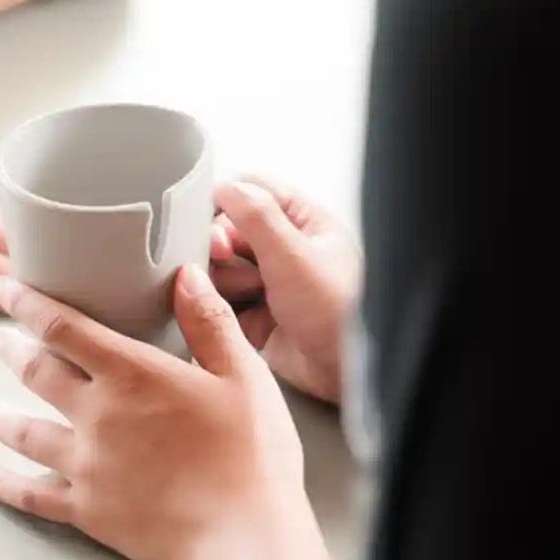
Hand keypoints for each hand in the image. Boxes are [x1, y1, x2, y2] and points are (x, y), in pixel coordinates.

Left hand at [0, 267, 350, 559]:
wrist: (247, 537)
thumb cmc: (253, 456)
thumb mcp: (244, 376)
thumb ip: (209, 322)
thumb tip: (184, 275)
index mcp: (132, 375)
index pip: (63, 327)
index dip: (26, 303)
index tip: (4, 287)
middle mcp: (96, 416)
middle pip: (35, 373)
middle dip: (11, 351)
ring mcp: (86, 465)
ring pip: (21, 432)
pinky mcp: (86, 510)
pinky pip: (30, 494)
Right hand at [210, 179, 361, 403]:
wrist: (344, 371)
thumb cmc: (340, 310)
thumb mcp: (294, 254)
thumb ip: (256, 216)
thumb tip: (225, 187)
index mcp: (302, 222)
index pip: (253, 193)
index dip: (228, 202)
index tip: (215, 218)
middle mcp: (283, 250)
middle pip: (227, 231)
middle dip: (221, 246)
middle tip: (226, 256)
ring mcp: (268, 282)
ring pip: (220, 267)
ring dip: (224, 279)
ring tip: (249, 293)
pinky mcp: (253, 314)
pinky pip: (219, 299)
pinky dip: (218, 303)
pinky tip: (233, 310)